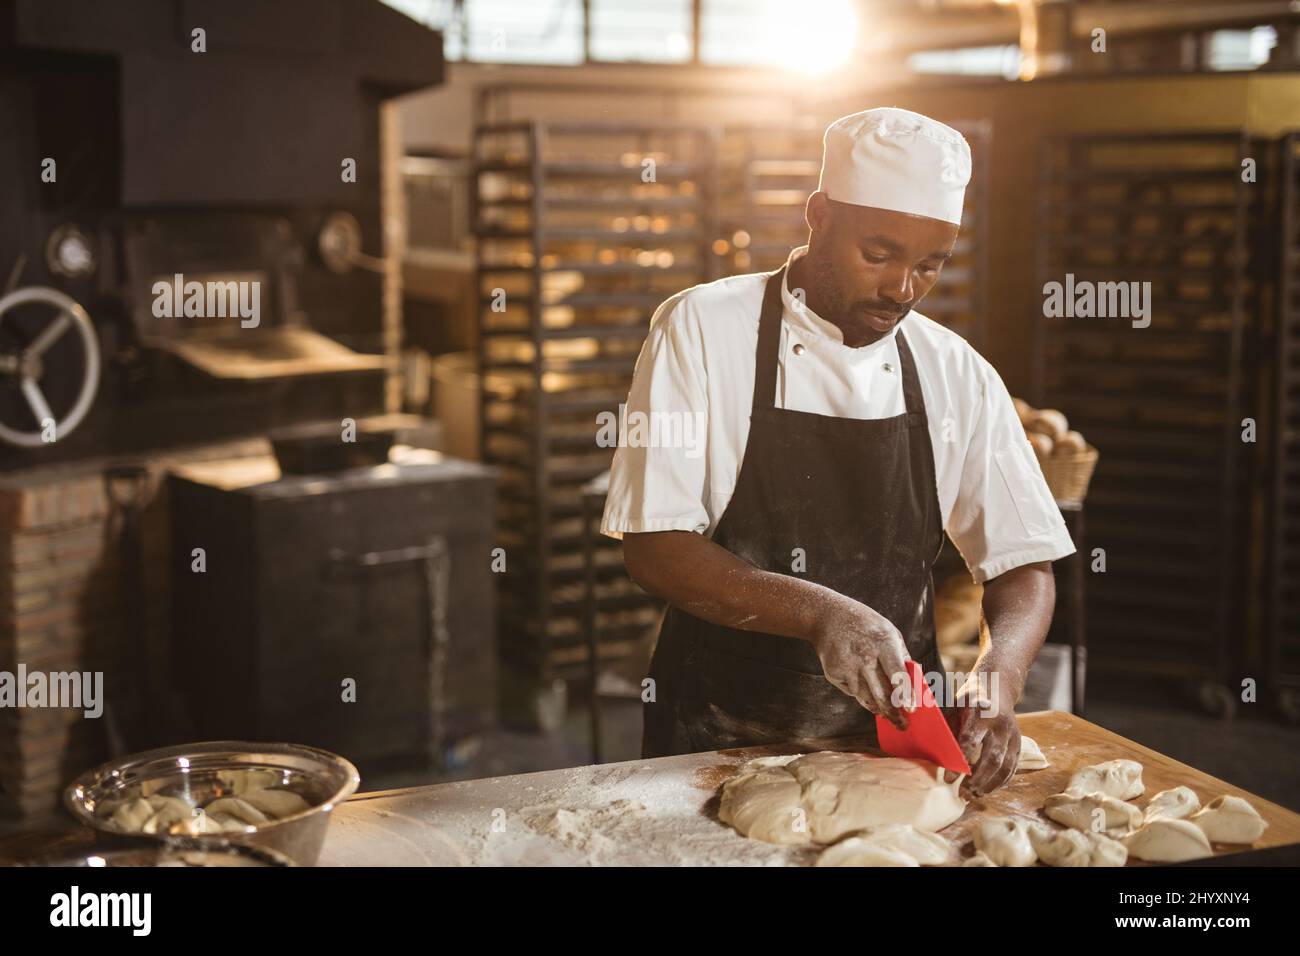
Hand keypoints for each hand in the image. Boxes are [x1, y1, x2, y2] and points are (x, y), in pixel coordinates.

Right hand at [808, 598, 914, 727]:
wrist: (826, 616)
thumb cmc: (865, 625)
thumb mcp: (888, 631)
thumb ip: (902, 656)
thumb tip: (914, 684)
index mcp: (883, 642)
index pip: (897, 675)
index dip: (905, 694)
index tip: (911, 710)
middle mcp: (864, 656)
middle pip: (882, 694)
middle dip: (893, 713)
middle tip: (903, 724)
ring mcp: (847, 666)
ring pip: (867, 699)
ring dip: (880, 710)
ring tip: (889, 717)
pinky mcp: (834, 673)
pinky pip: (853, 691)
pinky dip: (862, 693)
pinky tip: (865, 687)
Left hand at [944, 685, 1020, 795]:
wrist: (997, 686)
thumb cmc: (969, 698)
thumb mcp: (954, 706)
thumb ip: (948, 728)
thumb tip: (936, 755)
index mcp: (981, 711)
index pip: (970, 740)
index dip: (960, 761)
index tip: (948, 778)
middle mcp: (1000, 724)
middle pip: (991, 757)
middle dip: (977, 779)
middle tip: (963, 793)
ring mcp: (1013, 734)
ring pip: (1005, 765)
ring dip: (990, 784)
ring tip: (974, 795)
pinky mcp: (1019, 743)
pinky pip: (1013, 767)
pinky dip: (1001, 781)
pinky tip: (988, 789)